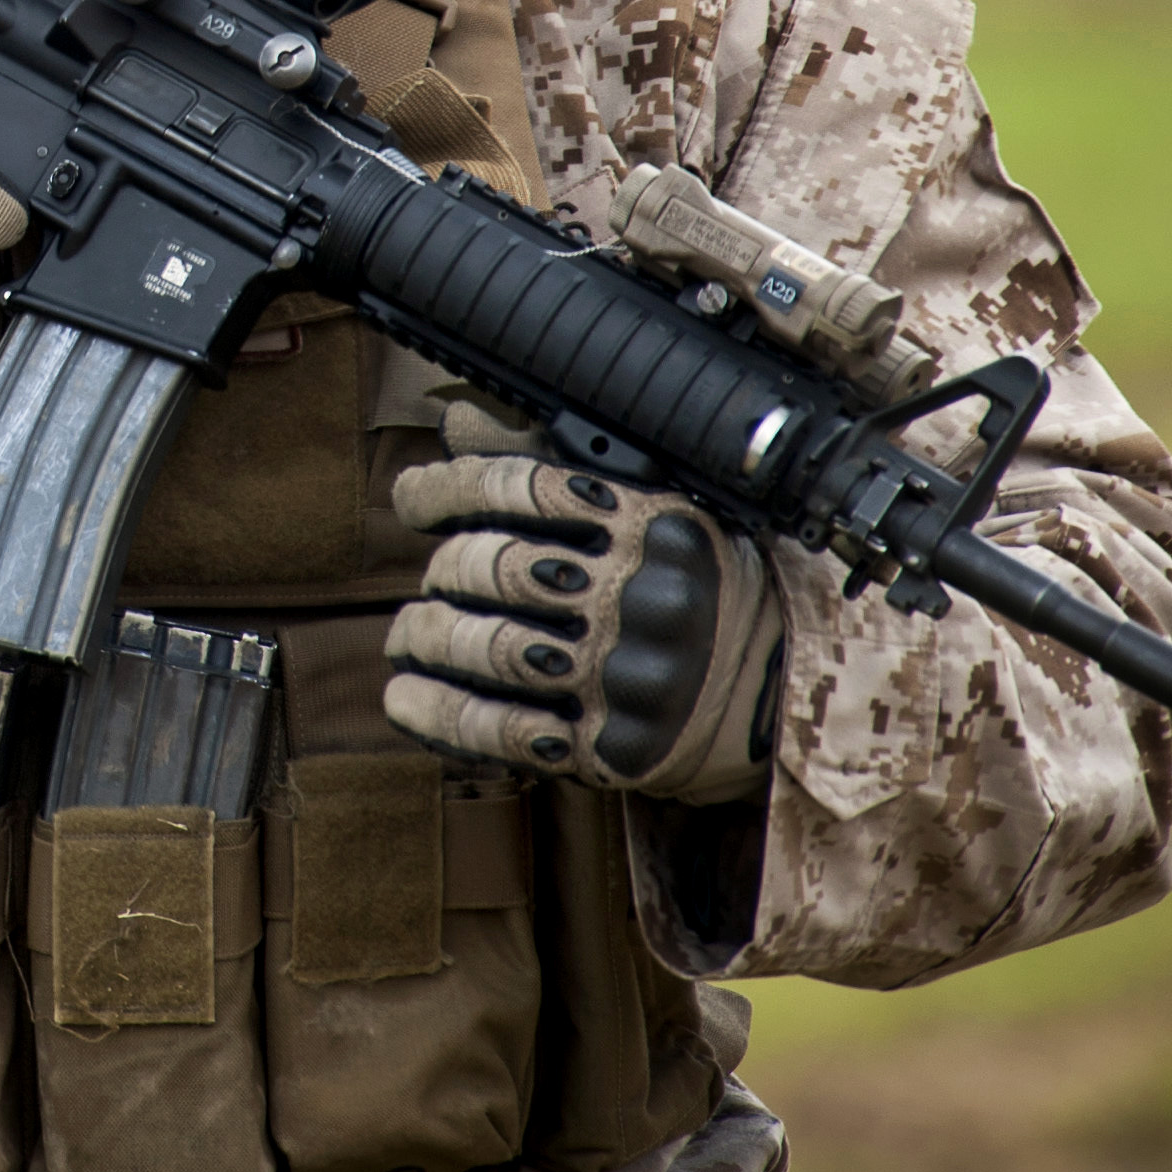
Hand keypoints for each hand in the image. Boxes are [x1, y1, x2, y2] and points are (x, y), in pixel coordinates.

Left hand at [383, 455, 784, 801]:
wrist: (769, 690)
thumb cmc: (685, 581)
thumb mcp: (640, 505)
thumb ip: (546, 463)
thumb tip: (457, 424)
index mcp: (647, 523)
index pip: (521, 487)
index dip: (448, 489)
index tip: (411, 500)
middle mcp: (639, 596)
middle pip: (497, 568)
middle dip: (445, 572)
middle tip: (436, 581)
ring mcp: (625, 677)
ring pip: (490, 647)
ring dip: (426, 639)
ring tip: (407, 636)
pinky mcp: (611, 747)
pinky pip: (502, 730)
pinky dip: (438, 712)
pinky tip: (402, 698)